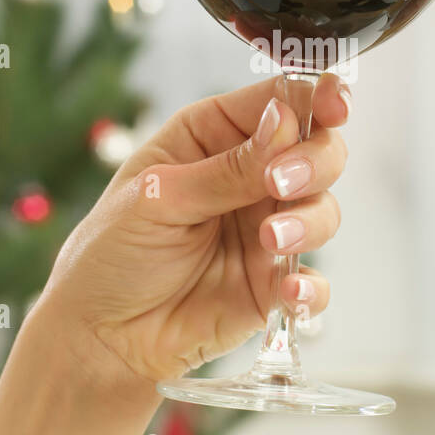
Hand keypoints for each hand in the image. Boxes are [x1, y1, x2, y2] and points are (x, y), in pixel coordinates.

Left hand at [36, 74, 349, 383]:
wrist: (100, 337)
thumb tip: (285, 122)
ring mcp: (267, 230)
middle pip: (317, 150)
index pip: (279, 100)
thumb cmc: (113, 254)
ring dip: (309, 221)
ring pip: (323, 210)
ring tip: (271, 240)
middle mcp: (249, 177)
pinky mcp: (273, 284)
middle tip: (281, 183)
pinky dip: (312, 286)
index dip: (315, 97)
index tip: (334, 106)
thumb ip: (227, 168)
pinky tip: (290, 291)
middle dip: (314, 162)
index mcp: (214, 135)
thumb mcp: (159, 199)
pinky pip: (314, 282)